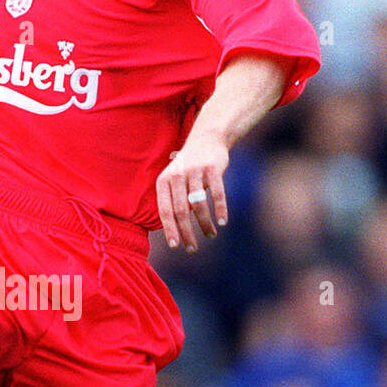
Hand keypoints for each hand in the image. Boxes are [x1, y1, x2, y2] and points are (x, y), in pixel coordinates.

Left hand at [156, 129, 228, 250]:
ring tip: (210, 235)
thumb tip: (171, 230)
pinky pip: (217, 194)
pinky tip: (222, 222)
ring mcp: (195, 171)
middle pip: (181, 211)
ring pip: (198, 205)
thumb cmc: (188, 166)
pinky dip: (220, 210)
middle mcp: (177, 175)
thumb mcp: (173, 178)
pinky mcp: (213, 168)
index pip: (165, 210)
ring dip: (205, 224)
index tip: (175, 246)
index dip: (170, 230)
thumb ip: (171, 200)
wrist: (207, 138)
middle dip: (187, 233)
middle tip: (192, 248)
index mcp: (164, 180)